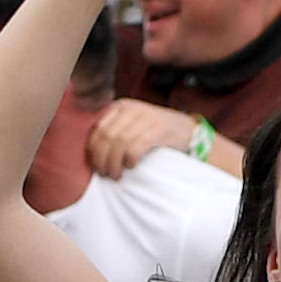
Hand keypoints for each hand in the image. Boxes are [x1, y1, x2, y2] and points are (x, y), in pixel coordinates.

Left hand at [81, 98, 199, 176]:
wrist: (188, 130)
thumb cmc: (156, 133)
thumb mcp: (132, 124)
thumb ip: (114, 130)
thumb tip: (92, 153)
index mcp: (121, 106)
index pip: (97, 127)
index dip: (92, 148)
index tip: (94, 165)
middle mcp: (132, 108)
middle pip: (106, 135)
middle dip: (102, 158)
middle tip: (104, 173)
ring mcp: (146, 117)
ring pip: (119, 142)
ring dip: (114, 162)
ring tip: (116, 175)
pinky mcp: (159, 130)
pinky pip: (136, 146)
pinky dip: (130, 159)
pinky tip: (131, 166)